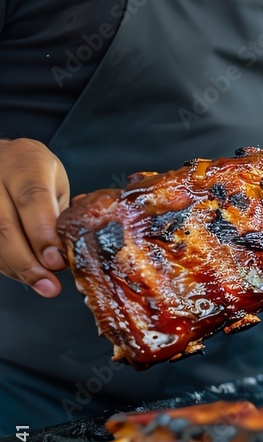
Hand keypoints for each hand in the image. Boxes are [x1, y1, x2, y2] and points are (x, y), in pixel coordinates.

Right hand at [0, 139, 69, 296]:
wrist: (0, 157)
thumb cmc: (33, 172)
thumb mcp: (55, 182)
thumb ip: (63, 212)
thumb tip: (76, 246)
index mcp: (25, 163)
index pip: (32, 199)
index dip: (43, 234)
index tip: (57, 261)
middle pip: (4, 224)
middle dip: (28, 261)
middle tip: (49, 284)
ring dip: (15, 268)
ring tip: (40, 285)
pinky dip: (4, 264)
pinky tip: (22, 274)